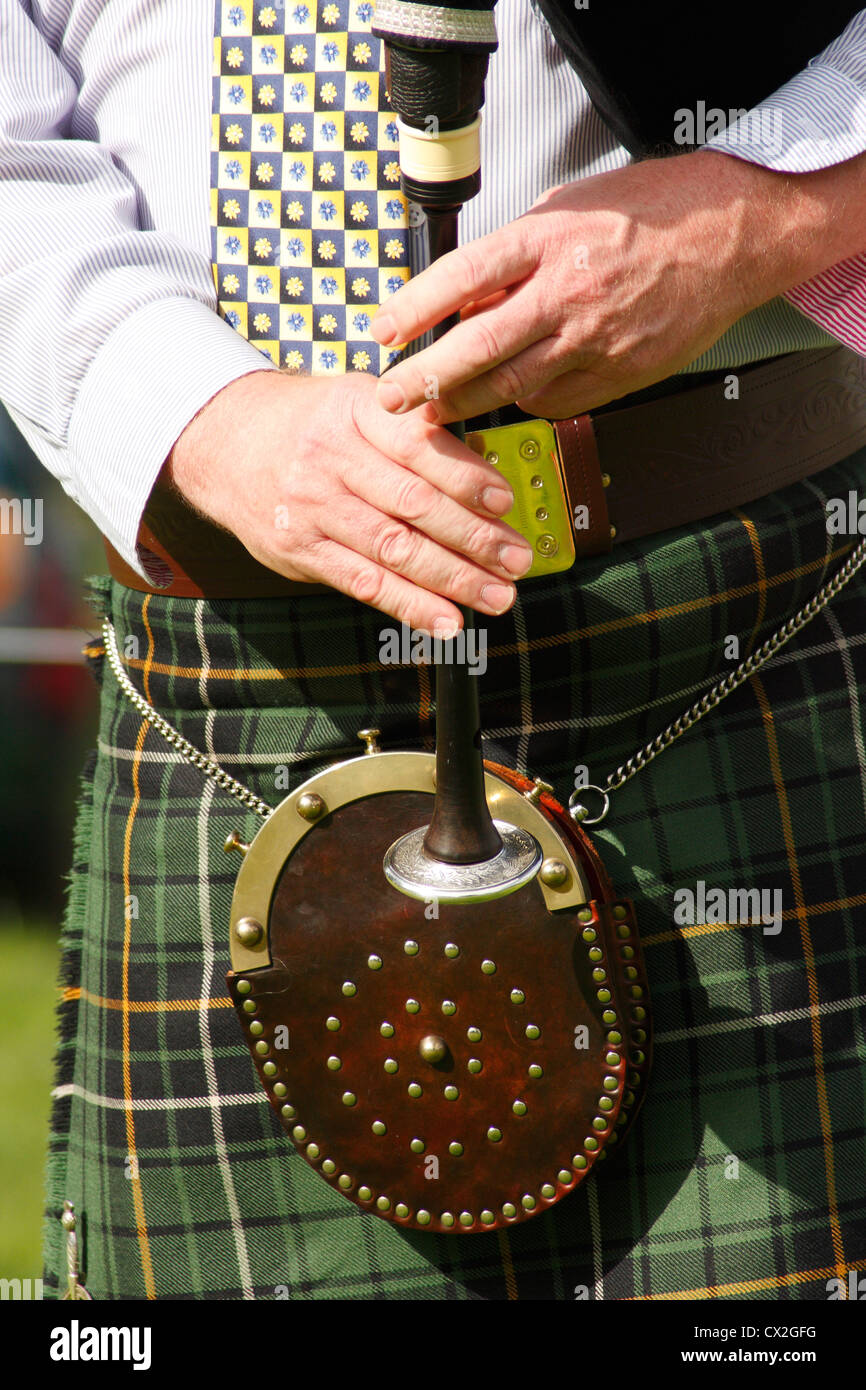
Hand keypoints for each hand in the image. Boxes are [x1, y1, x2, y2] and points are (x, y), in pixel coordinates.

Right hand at [163, 369, 532, 632]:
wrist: (221, 443)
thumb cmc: (309, 423)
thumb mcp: (356, 402)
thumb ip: (413, 434)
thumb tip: (485, 476)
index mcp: (354, 411)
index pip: (419, 446)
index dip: (466, 477)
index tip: (505, 503)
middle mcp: (331, 458)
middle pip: (413, 505)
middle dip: (474, 539)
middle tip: (517, 560)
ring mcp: (312, 507)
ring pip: (393, 550)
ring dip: (452, 580)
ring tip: (496, 597)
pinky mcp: (300, 550)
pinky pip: (363, 584)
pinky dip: (409, 606)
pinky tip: (446, 621)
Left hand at [370, 149, 860, 421]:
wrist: (729, 237)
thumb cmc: (647, 213)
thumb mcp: (568, 207)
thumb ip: (515, 254)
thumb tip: (465, 297)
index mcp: (550, 239)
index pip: (464, 277)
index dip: (416, 308)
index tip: (383, 331)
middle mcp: (568, 292)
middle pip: (480, 347)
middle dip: (426, 377)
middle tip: (390, 395)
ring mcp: (597, 339)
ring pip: (513, 386)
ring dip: (466, 402)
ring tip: (434, 408)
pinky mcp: (621, 373)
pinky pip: (556, 400)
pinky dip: (524, 402)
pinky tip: (508, 399)